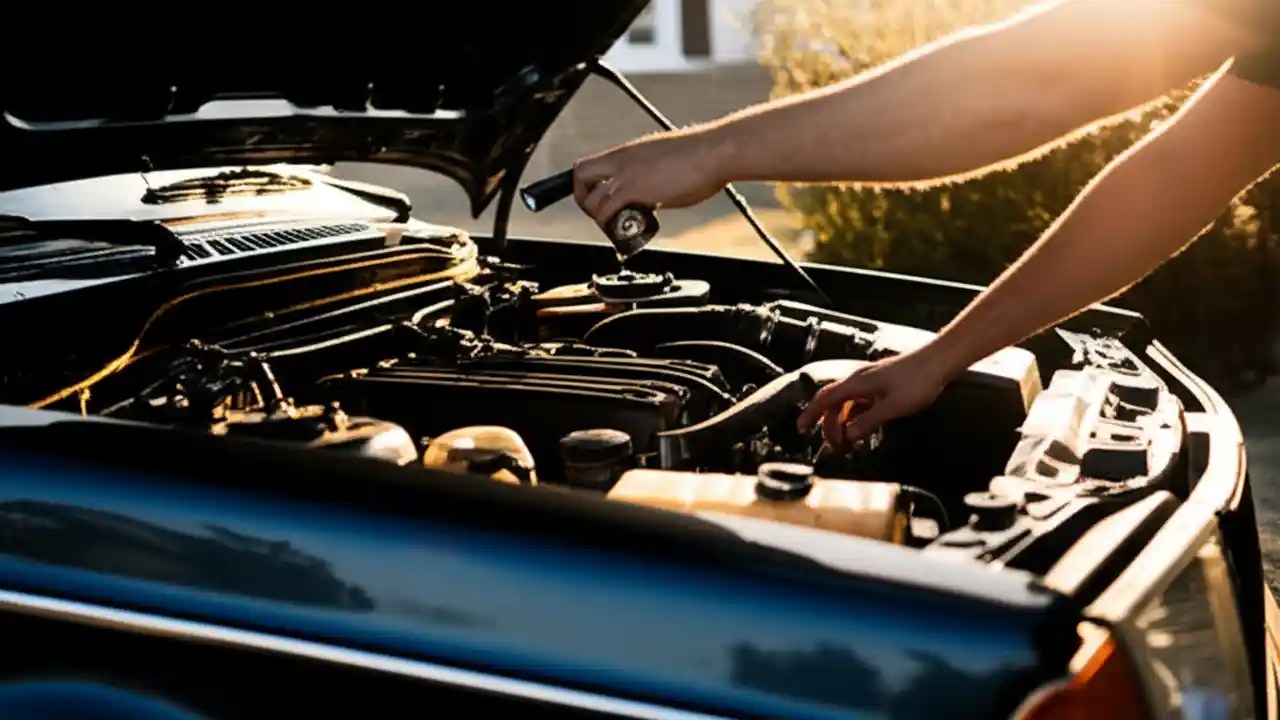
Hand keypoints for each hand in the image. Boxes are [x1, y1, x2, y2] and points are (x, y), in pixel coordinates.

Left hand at [572, 128, 729, 228]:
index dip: (588, 186)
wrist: (715, 151)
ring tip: (623, 228)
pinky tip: (636, 230)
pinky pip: (608, 213)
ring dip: (602, 220)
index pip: (590, 165)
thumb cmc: (702, 155)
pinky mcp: (636, 190)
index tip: (600, 200)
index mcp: (628, 152)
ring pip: (592, 202)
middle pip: (579, 177)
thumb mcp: (666, 160)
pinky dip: (615, 228)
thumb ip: (651, 173)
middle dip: (585, 201)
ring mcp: (626, 175)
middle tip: (605, 216)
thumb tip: (653, 190)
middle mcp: (621, 161)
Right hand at [796, 346, 955, 450]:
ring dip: (844, 423)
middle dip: (829, 427)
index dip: (810, 414)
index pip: (824, 399)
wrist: (939, 361)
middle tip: (835, 448)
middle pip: (833, 405)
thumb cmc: (918, 380)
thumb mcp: (892, 407)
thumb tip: (848, 435)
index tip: (801, 429)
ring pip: (847, 404)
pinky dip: (857, 417)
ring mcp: (870, 382)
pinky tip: (864, 428)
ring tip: (849, 443)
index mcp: (857, 384)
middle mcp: (859, 380)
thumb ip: (868, 422)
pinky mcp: (881, 384)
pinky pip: (861, 403)